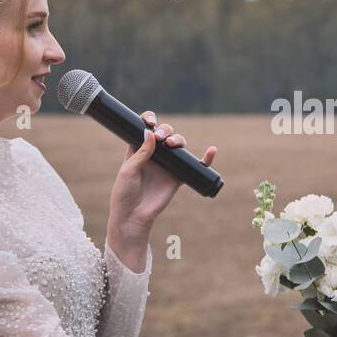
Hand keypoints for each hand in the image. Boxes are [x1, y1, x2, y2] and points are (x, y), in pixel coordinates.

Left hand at [108, 110, 216, 243]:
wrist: (133, 216)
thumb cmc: (124, 193)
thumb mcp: (129, 170)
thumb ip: (141, 152)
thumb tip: (151, 132)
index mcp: (138, 150)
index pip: (146, 129)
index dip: (149, 120)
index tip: (151, 121)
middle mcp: (154, 155)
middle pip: (165, 133)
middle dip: (166, 130)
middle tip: (162, 138)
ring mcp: (167, 165)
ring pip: (179, 144)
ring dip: (178, 139)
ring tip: (172, 144)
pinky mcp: (178, 177)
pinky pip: (194, 165)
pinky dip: (205, 158)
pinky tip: (212, 151)